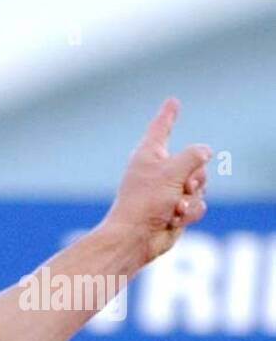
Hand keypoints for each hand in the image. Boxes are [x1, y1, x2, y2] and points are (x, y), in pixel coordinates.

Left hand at [102, 97, 210, 262]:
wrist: (136, 238)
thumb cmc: (146, 201)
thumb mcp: (173, 171)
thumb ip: (193, 155)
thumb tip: (204, 152)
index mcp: (149, 155)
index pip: (161, 128)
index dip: (168, 115)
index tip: (172, 102)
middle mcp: (158, 171)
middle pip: (195, 162)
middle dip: (194, 178)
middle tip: (180, 188)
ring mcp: (168, 191)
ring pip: (200, 186)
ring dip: (191, 199)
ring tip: (172, 207)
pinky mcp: (175, 209)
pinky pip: (197, 205)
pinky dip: (189, 212)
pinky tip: (173, 219)